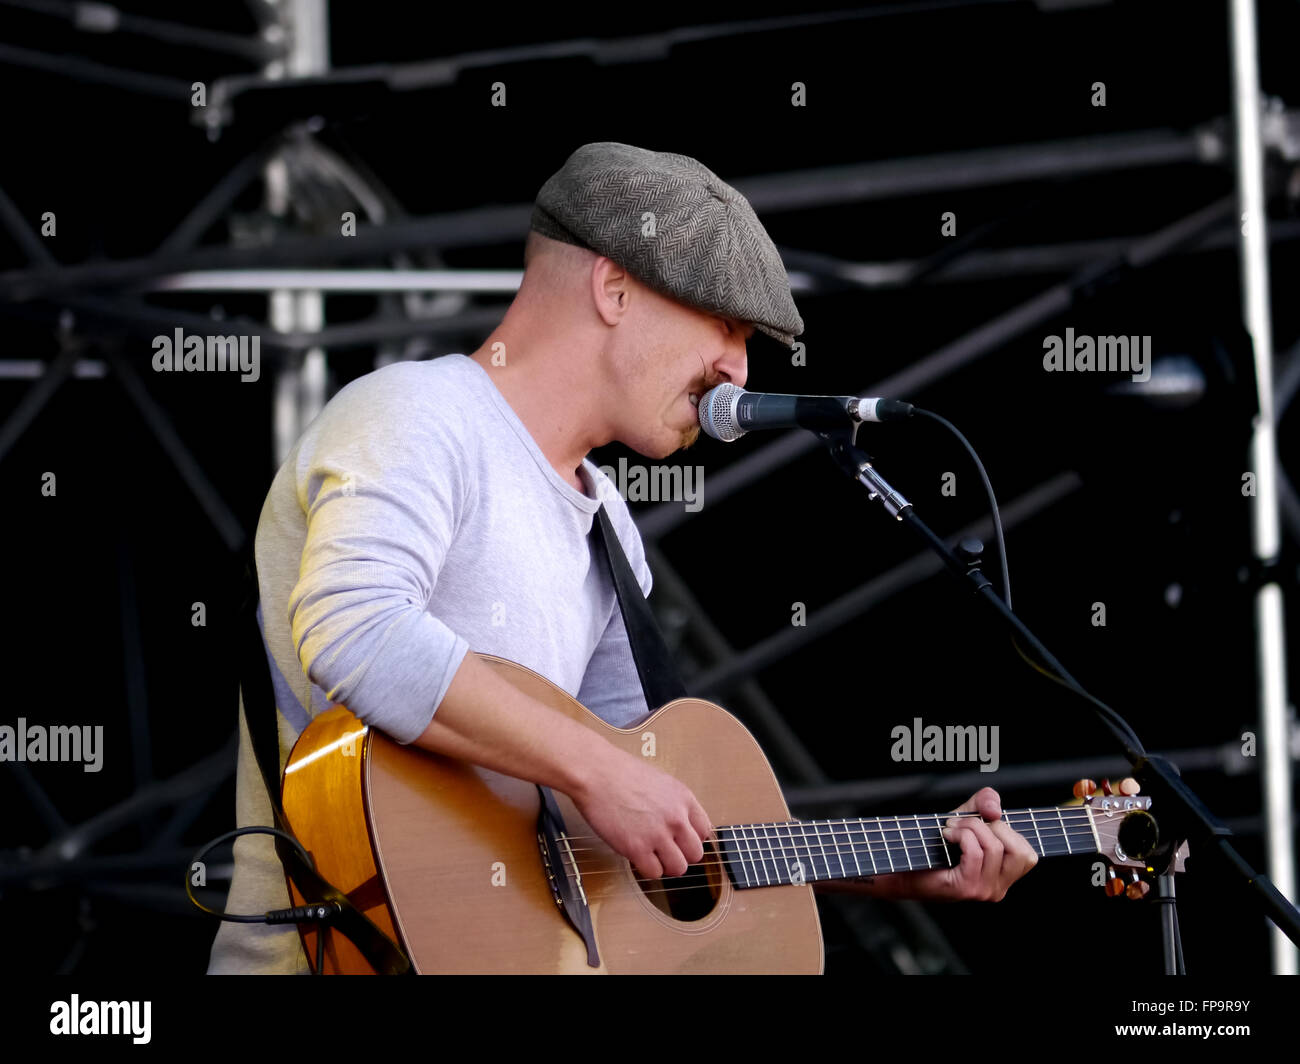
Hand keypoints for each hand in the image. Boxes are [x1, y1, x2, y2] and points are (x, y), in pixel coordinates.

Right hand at [569, 748, 712, 880]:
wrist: (596, 772)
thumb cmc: (620, 772)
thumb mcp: (660, 782)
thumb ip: (673, 803)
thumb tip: (678, 824)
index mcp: (684, 798)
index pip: (704, 831)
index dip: (690, 838)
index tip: (679, 840)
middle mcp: (676, 818)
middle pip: (695, 854)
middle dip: (680, 855)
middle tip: (664, 851)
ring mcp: (658, 834)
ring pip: (678, 868)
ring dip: (665, 866)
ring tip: (650, 856)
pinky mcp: (637, 848)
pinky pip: (654, 873)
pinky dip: (645, 869)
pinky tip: (636, 856)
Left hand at [872, 786, 1037, 901]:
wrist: (905, 862)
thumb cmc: (935, 844)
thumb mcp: (967, 817)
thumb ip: (985, 803)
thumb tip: (994, 810)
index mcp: (1005, 876)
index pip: (1028, 855)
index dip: (1009, 830)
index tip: (984, 821)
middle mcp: (999, 888)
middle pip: (1019, 851)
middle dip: (991, 827)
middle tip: (964, 824)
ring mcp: (984, 891)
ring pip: (995, 848)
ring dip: (971, 828)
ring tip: (952, 829)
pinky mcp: (967, 888)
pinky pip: (976, 853)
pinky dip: (962, 836)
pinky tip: (948, 835)